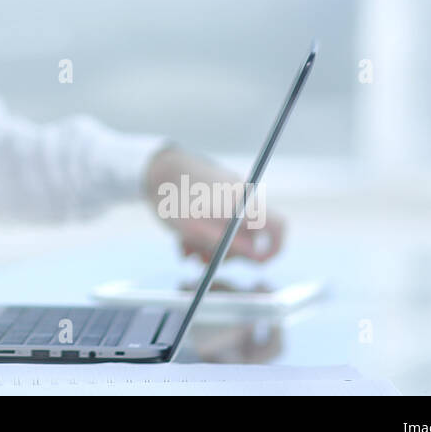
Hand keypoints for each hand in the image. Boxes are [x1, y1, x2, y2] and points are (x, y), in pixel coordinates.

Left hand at [142, 144, 285, 263]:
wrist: (153, 167)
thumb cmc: (173, 197)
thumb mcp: (196, 229)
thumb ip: (227, 243)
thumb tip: (255, 256)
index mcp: (243, 204)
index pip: (277, 227)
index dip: (273, 249)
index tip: (254, 264)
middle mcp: (241, 198)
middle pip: (250, 235)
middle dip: (228, 253)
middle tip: (203, 262)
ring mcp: (228, 196)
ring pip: (230, 230)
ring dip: (211, 246)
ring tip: (186, 251)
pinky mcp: (215, 196)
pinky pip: (217, 220)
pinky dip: (204, 233)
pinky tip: (183, 241)